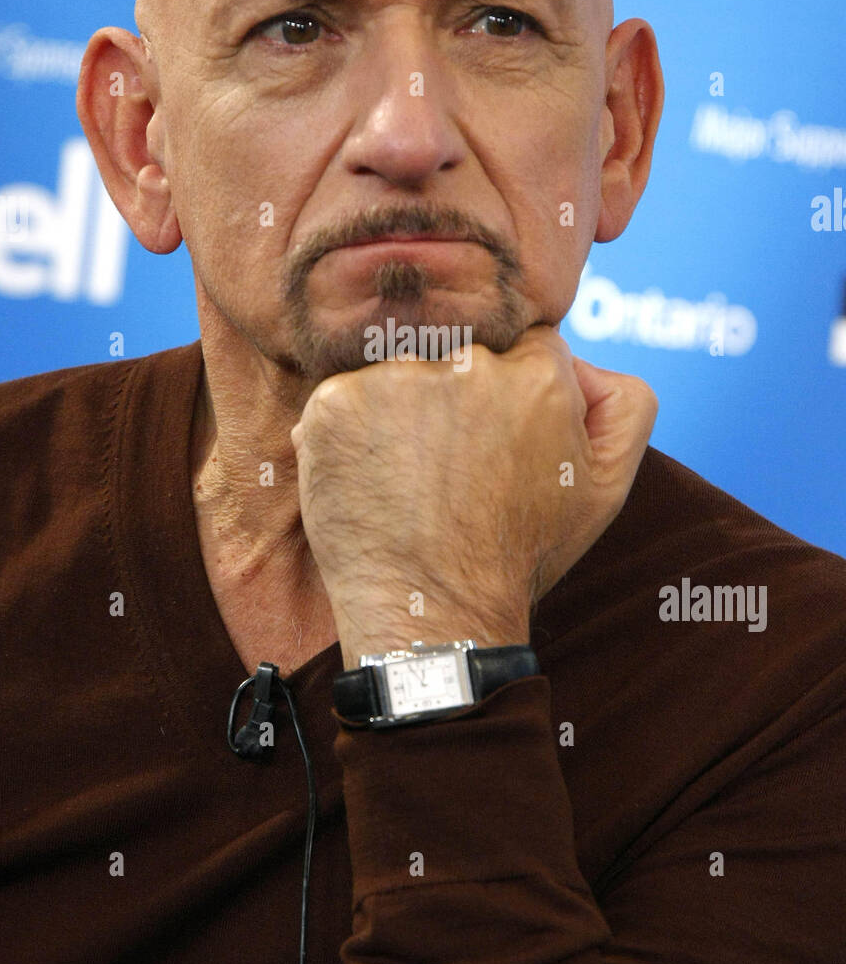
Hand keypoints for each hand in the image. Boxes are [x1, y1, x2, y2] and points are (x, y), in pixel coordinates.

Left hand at [290, 325, 656, 669]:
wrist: (434, 615)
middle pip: (461, 354)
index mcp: (540, 376)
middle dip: (457, 401)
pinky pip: (344, 397)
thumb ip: (625, 403)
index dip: (511, 398)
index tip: (495, 444)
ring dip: (401, 413)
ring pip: (401, 372)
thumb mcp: (608, 487)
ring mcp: (396, 381)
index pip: (525, 348)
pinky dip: (351, 434)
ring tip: (409, 481)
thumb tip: (583, 359)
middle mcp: (469, 366)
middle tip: (451, 471)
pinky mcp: (338, 403)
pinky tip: (370, 480)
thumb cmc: (521, 554)